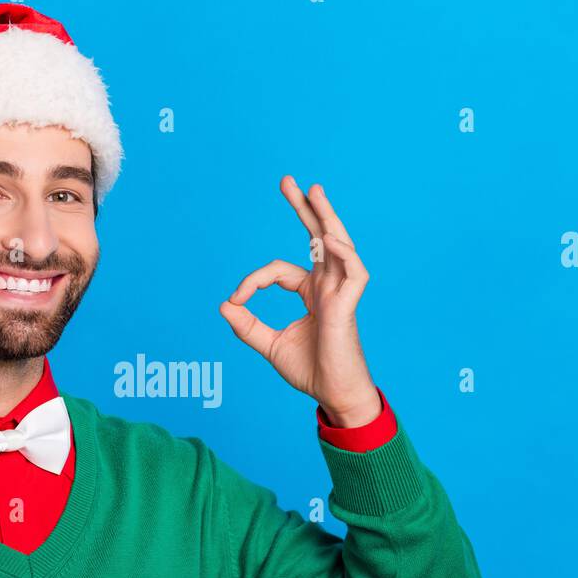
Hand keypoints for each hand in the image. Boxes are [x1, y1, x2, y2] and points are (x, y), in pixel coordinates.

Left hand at [219, 175, 382, 427]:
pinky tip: (328, 237)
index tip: (236, 300)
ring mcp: (341, 294)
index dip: (253, 281)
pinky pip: (353, 272)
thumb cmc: (311, 370)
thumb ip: (248, 326)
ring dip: (327, 216)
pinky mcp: (350, 306)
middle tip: (289, 181)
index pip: (279, 270)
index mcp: (311, 293)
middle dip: (305, 209)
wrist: (332, 395)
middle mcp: (327, 287)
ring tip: (314, 189)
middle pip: (318, 238)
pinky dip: (343, 253)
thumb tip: (224, 304)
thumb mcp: (270, 345)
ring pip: (338, 245)